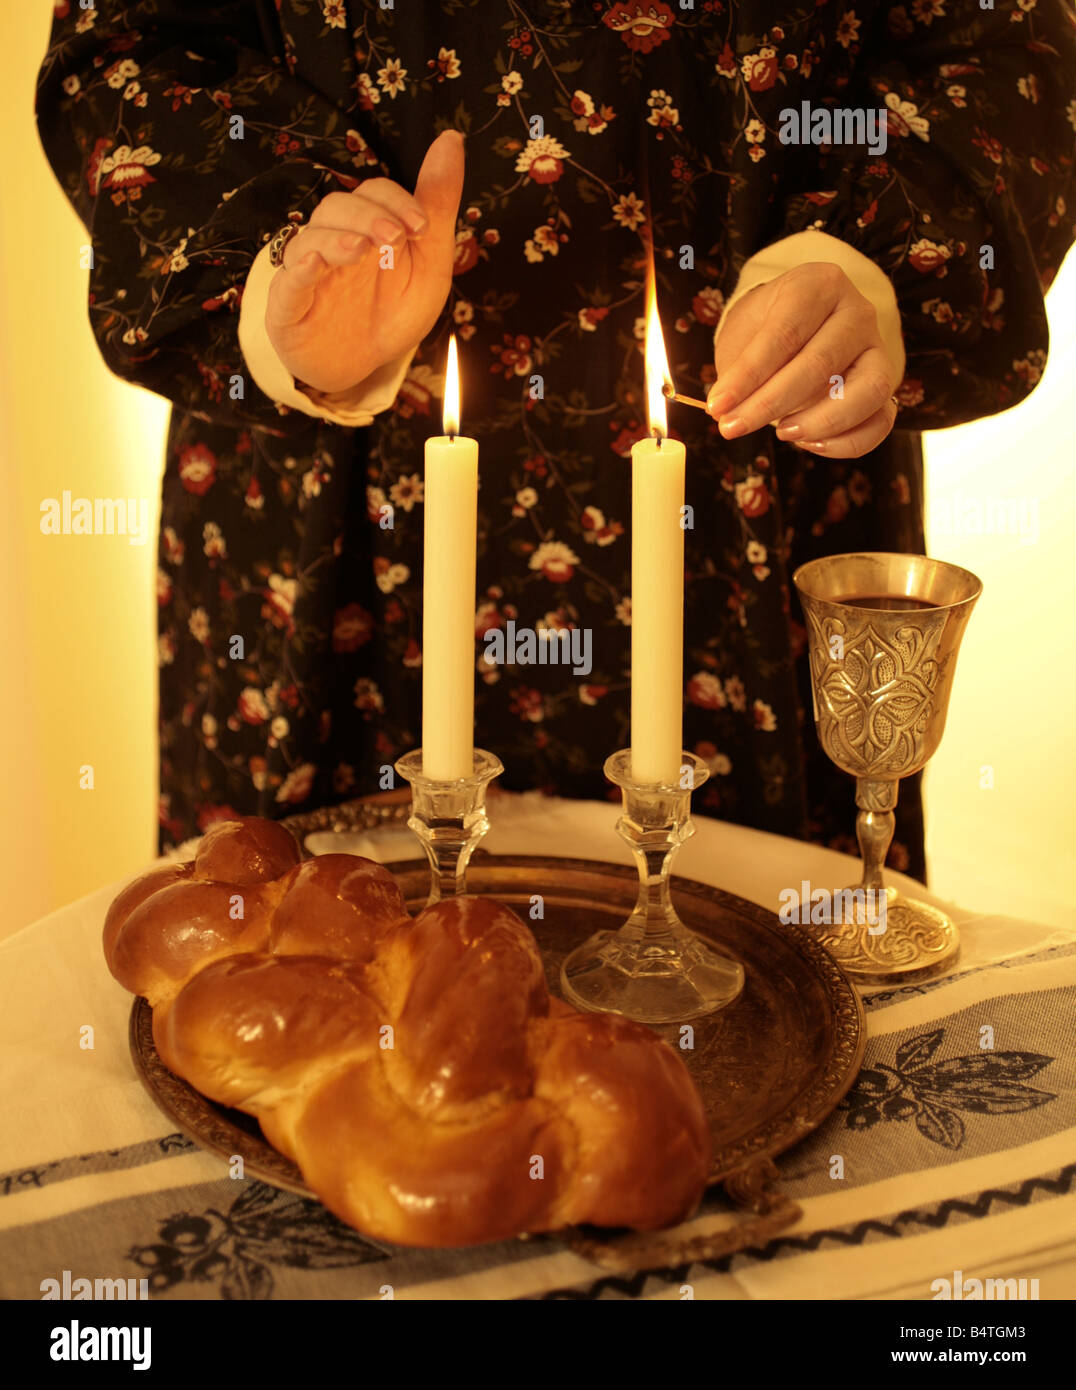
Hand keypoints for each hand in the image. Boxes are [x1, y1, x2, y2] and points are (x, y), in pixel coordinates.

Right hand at [266, 130, 464, 394]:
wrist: (365, 368)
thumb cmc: (394, 312)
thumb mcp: (429, 262)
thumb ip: (438, 204)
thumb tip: (452, 139)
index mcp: (367, 225)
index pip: (373, 193)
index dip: (396, 201)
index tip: (422, 226)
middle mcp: (333, 239)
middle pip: (338, 207)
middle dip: (369, 216)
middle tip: (396, 237)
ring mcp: (307, 271)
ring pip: (311, 237)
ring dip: (338, 237)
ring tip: (362, 249)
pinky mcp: (288, 305)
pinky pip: (288, 280)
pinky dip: (300, 268)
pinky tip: (318, 263)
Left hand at [707, 262, 901, 456]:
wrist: (800, 326)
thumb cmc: (768, 328)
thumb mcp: (745, 334)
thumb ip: (738, 369)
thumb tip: (725, 412)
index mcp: (819, 284)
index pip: (785, 333)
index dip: (748, 375)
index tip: (717, 405)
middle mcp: (857, 311)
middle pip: (820, 363)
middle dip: (769, 404)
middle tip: (732, 427)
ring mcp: (877, 349)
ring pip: (868, 391)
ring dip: (819, 422)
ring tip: (781, 433)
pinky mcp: (886, 386)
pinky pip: (882, 421)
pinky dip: (847, 443)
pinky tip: (809, 444)